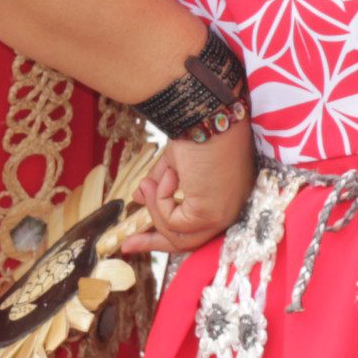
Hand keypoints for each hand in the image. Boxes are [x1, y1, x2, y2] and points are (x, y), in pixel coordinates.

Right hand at [121, 127, 254, 254]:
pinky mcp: (209, 214)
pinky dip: (161, 200)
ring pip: (178, 234)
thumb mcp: (176, 163)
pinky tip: (167, 176)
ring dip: (155, 209)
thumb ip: (160, 185)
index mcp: (228, 199)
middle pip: (188, 242)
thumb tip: (137, 198)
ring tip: (147, 185)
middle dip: (155, 241)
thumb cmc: (198, 132)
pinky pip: (172, 221)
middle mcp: (229, 211)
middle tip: (127, 243)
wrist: (207, 115)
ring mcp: (221, 215)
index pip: (198, 230)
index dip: (167, 236)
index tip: (138, 239)